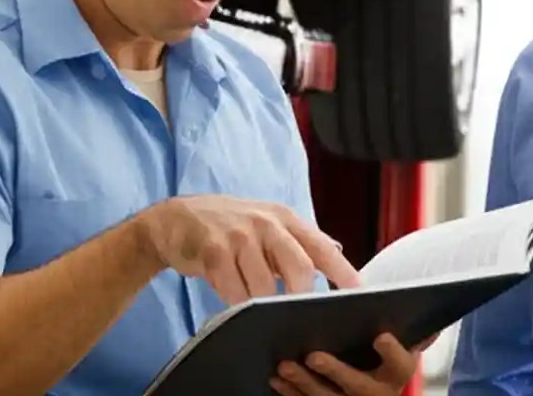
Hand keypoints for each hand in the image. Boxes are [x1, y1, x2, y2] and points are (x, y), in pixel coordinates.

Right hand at [136, 194, 360, 303]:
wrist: (175, 219)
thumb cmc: (228, 225)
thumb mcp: (267, 223)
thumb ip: (300, 240)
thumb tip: (336, 250)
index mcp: (285, 218)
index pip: (321, 247)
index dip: (342, 271)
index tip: (358, 291)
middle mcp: (266, 223)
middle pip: (299, 267)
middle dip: (302, 296)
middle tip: (298, 313)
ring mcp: (239, 236)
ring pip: (264, 286)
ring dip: (260, 302)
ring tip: (252, 299)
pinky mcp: (214, 250)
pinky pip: (233, 290)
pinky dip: (235, 301)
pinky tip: (230, 293)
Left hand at [270, 332, 432, 395]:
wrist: (374, 376)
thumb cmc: (377, 343)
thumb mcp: (391, 332)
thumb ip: (392, 319)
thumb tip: (391, 295)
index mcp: (399, 371)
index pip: (401, 363)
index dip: (392, 351)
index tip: (380, 336)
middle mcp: (380, 393)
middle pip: (358, 386)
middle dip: (335, 371)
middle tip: (313, 356)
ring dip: (304, 384)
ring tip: (284, 365)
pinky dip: (291, 393)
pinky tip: (277, 378)